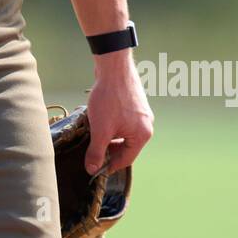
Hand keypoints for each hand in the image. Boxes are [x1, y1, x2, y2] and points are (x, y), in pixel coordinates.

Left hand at [84, 52, 153, 176]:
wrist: (113, 68)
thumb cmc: (109, 98)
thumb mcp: (100, 130)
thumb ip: (96, 152)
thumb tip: (92, 170)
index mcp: (142, 135)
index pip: (126, 159)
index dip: (109, 166)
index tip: (95, 169)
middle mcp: (146, 125)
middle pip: (126, 147)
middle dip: (108, 149)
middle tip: (91, 151)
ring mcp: (141, 114)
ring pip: (123, 134)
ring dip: (108, 136)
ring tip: (93, 133)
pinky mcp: (134, 104)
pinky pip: (122, 122)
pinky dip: (111, 125)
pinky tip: (98, 120)